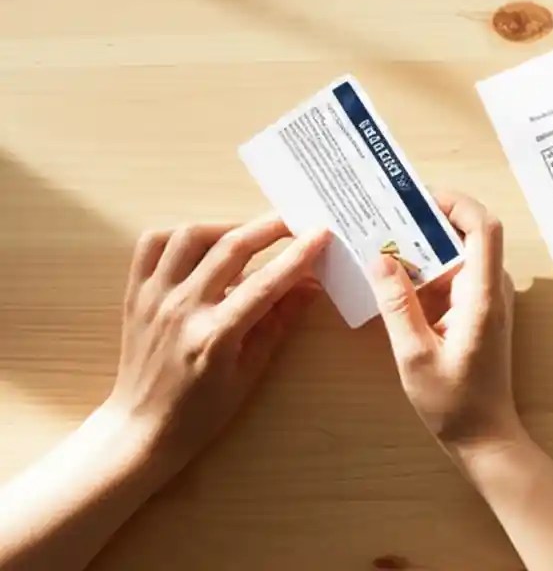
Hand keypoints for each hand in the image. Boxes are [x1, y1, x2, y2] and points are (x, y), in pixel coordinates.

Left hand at [103, 216, 330, 472]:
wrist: (142, 427)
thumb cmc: (202, 410)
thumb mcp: (250, 373)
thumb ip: (279, 323)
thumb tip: (311, 285)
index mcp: (214, 337)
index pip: (265, 284)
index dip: (297, 256)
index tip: (321, 233)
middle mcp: (181, 310)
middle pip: (230, 249)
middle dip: (269, 228)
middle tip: (294, 221)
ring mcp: (154, 298)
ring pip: (190, 236)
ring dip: (226, 227)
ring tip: (248, 235)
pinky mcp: (135, 293)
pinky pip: (152, 245)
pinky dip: (180, 235)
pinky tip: (203, 244)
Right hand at [370, 191, 518, 454]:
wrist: (485, 436)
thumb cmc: (454, 403)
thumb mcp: (414, 356)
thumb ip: (398, 305)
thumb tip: (380, 259)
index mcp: (482, 296)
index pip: (483, 228)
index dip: (455, 203)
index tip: (416, 198)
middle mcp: (492, 290)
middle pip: (469, 233)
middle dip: (428, 220)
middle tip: (386, 217)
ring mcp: (487, 299)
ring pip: (458, 254)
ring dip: (424, 247)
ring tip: (382, 244)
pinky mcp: (477, 311)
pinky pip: (454, 276)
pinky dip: (427, 271)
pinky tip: (395, 280)